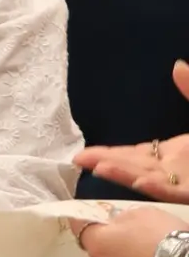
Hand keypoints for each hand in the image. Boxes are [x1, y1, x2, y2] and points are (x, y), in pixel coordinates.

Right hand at [73, 62, 188, 202]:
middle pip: (137, 167)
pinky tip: (128, 177)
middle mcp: (182, 170)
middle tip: (77, 159)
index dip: (115, 153)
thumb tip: (176, 66)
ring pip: (147, 180)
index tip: (89, 152)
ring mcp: (187, 183)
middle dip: (108, 162)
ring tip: (92, 163)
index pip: (142, 154)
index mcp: (185, 152)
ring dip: (120, 173)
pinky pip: (167, 190)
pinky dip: (144, 183)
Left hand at [73, 206, 186, 256]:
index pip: (79, 227)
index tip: (92, 214)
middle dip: (111, 239)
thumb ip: (122, 217)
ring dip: (127, 256)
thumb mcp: (141, 213)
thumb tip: (117, 221)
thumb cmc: (159, 236)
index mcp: (96, 244)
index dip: (85, 218)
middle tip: (130, 230)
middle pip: (100, 248)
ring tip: (149, 248)